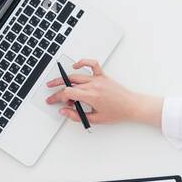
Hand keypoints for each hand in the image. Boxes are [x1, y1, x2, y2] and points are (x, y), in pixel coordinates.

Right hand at [44, 59, 162, 126]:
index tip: (53, 101)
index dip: (57, 97)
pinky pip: (92, 64)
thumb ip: (76, 116)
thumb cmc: (117, 113)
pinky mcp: (103, 76)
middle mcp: (94, 85)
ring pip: (77, 76)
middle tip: (50, 92)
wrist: (131, 106)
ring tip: (57, 83)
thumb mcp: (95, 119)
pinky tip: (76, 66)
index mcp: (91, 96)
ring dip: (65, 79)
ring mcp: (98, 79)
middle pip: (70, 84)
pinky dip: (83, 63)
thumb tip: (64, 111)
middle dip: (58, 90)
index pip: (68, 93)